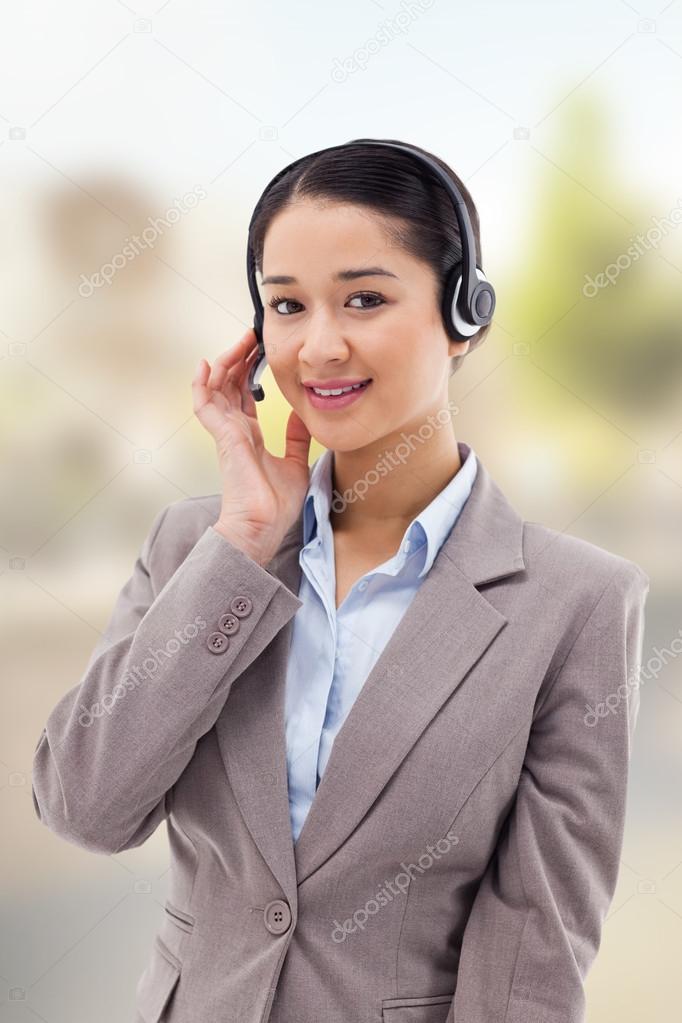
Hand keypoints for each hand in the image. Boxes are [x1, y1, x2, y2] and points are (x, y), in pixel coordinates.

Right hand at [192, 328, 311, 564]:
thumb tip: (303, 413)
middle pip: (230, 385)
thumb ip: (297, 438)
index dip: (251, 371)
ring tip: (239, 340)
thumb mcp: (296, 463)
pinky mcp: (223, 437)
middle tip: (252, 335)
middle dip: (240, 358)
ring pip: (217, 388)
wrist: (263, 527)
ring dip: (226, 362)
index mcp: (250, 436)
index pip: (245, 395)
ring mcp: (226, 433)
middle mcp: (235, 431)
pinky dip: (202, 384)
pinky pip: (205, 405)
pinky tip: (207, 364)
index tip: (261, 350)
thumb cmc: (276, 505)